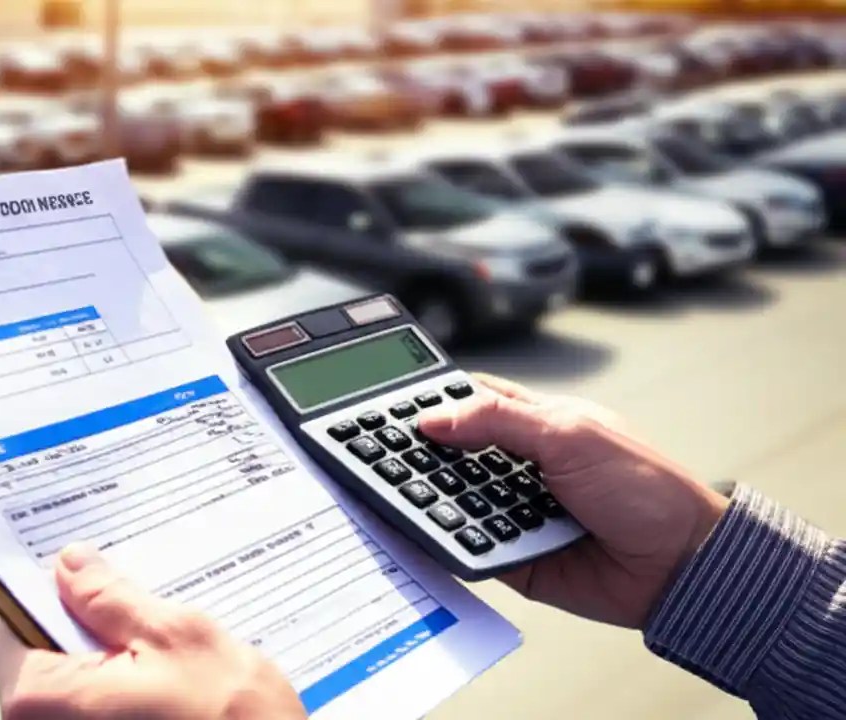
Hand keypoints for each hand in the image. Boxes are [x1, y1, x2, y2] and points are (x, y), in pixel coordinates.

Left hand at [0, 544, 306, 719]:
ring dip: (111, 660)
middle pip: (41, 658)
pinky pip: (99, 712)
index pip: (9, 627)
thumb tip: (71, 565)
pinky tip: (169, 684)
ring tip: (163, 646)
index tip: (83, 575)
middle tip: (138, 604)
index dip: (45, 593)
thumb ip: (112, 598)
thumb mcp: (176, 638)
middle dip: (85, 626)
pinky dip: (125, 692)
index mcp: (41, 700)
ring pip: (74, 688)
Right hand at [416, 373, 727, 628]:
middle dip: (420, 454)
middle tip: (376, 451)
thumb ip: (498, 421)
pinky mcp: (512, 556)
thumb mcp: (568, 436)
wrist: (679, 566)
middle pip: (453, 453)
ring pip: (454, 501)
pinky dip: (449, 542)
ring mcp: (514, 510)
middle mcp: (520, 464)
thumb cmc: (646, 489)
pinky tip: (427, 533)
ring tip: (394, 491)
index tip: (387, 402)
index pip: (471, 400)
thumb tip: (433, 417)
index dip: (433, 399)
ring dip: (431, 499)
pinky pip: (468, 548)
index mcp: (535, 423)